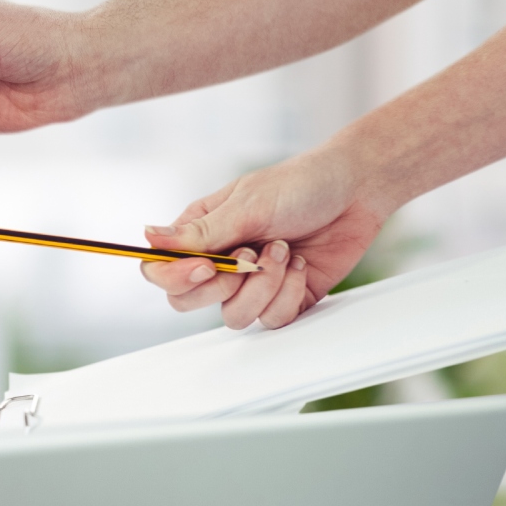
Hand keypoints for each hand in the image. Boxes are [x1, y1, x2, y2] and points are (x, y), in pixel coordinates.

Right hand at [137, 148, 388, 328]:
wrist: (357, 191)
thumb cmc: (300, 185)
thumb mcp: (247, 205)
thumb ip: (200, 232)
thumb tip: (148, 238)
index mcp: (199, 233)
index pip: (160, 269)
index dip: (175, 277)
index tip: (208, 267)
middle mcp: (219, 261)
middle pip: (186, 301)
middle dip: (223, 286)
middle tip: (250, 258)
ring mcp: (250, 284)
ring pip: (232, 316)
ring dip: (263, 286)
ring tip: (283, 251)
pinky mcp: (283, 298)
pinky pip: (271, 319)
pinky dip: (288, 294)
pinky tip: (299, 264)